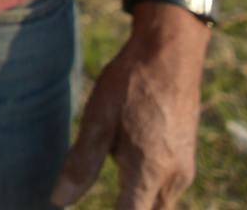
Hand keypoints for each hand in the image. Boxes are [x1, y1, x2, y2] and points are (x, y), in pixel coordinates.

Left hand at [52, 3, 207, 207]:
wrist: (170, 52)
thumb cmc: (130, 84)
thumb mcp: (97, 121)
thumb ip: (81, 164)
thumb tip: (59, 200)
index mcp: (149, 173)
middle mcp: (173, 178)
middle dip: (126, 208)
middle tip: (104, 184)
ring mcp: (184, 169)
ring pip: (159, 203)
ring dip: (135, 198)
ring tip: (116, 155)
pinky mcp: (187, 158)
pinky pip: (165, 186)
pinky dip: (145, 183)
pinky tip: (128, 150)